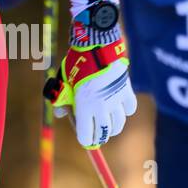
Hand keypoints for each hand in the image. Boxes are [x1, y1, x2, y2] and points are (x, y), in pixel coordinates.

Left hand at [44, 11, 135, 146]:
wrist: (97, 47)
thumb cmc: (76, 63)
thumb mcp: (64, 81)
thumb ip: (61, 99)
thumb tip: (59, 114)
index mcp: (85, 106)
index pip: (86, 135)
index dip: (85, 139)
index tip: (84, 139)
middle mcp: (102, 107)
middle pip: (104, 133)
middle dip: (99, 136)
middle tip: (96, 135)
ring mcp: (116, 101)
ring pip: (118, 124)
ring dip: (112, 128)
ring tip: (107, 126)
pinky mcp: (126, 92)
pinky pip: (129, 109)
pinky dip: (125, 111)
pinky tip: (118, 108)